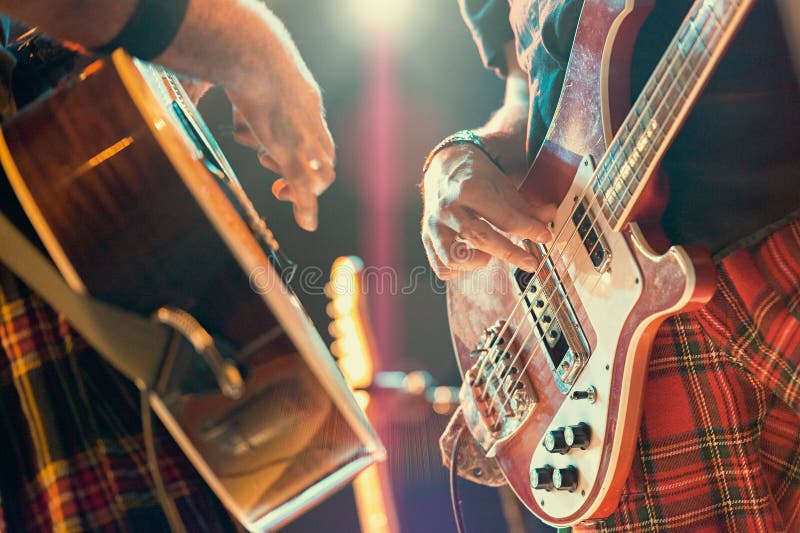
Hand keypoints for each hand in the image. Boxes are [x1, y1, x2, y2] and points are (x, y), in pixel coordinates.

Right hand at [227, 63, 334, 231]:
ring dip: (298, 187)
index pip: (315, 131)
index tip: (277, 153)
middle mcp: (311, 120)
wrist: (254, 55)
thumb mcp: (236, 70)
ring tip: (278, 188)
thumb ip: (217, 84)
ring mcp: (304, 139)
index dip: (304, 148)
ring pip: (317, 175)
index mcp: (304, 98)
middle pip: (324, 156)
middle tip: (279, 185)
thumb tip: (189, 88)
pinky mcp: (292, 153)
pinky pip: (305, 188)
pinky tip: (308, 224)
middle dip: (305, 173)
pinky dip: (306, 208)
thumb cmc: (238, 54)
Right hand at [421, 143, 555, 279]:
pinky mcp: (426, 237)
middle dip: (509, 252)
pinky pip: (442, 266)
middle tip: (531, 262)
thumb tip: (550, 216)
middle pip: (479, 237)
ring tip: (489, 256)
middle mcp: (449, 208)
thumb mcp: (502, 185)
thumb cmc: (476, 178)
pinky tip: (471, 259)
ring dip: (476, 262)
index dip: (528, 229)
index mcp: (470, 189)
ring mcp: (434, 225)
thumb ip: (525, 206)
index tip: (544, 237)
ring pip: (453, 257)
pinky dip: (458, 270)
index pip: (503, 216)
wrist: (444, 167)